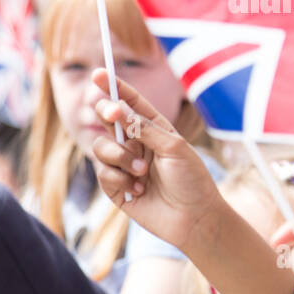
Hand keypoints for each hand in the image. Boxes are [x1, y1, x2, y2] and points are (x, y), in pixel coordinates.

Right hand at [88, 68, 221, 250]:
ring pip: (101, 147)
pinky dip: (119, 179)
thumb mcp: (174, 147)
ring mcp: (123, 165)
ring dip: (120, 157)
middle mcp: (135, 143)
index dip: (114, 88)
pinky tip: (139, 190)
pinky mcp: (115, 187)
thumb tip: (118, 109)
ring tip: (142, 172)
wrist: (194, 219)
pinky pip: (103, 174)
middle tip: (112, 114)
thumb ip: (144, 128)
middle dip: (107, 114)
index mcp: (153, 129)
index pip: (130, 103)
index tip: (99, 74)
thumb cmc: (192, 180)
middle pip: (108, 120)